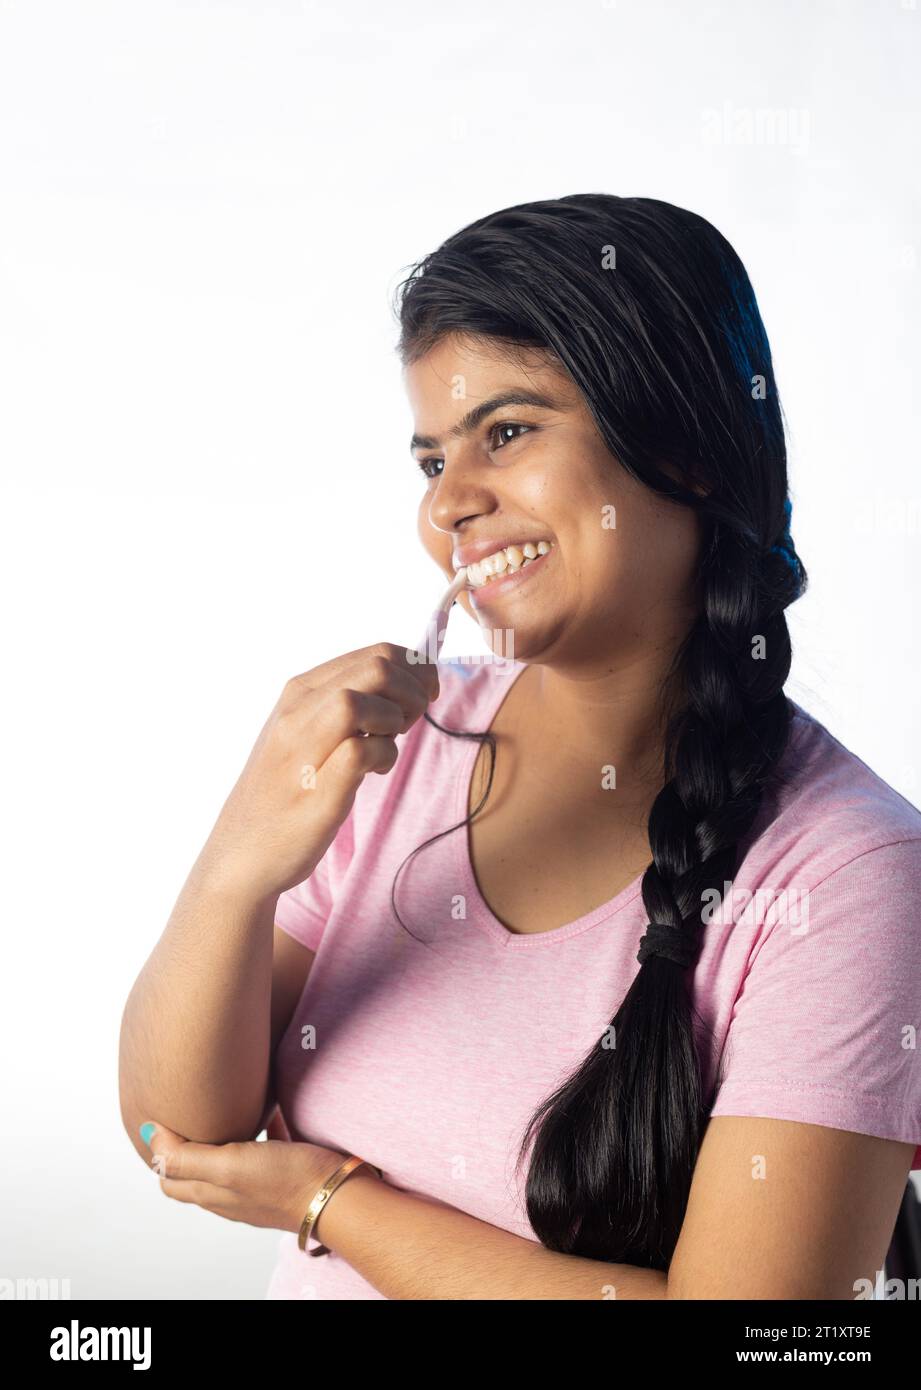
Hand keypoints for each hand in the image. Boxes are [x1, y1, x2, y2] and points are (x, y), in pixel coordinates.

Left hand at [140, 1120, 346, 1236]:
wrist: (340, 1196)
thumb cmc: (286, 1183)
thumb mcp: (229, 1166)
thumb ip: (186, 1155)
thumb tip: (149, 1134)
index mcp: (212, 1194)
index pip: (170, 1179)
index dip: (161, 1153)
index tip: (163, 1119)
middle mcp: (232, 1193)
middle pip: (197, 1169)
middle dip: (187, 1143)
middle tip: (187, 1110)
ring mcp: (260, 1184)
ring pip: (231, 1158)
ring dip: (223, 1133)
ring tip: (223, 1104)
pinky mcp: (286, 1172)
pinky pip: (267, 1147)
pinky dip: (261, 1127)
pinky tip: (270, 1106)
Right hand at [193, 642, 440, 902]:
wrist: (239, 852)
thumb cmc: (284, 791)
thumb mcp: (309, 732)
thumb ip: (347, 704)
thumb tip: (407, 685)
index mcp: (301, 691)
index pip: (376, 652)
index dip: (415, 670)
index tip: (424, 696)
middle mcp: (296, 711)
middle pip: (377, 666)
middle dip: (413, 690)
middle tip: (410, 723)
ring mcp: (302, 748)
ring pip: (360, 700)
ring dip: (394, 720)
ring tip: (388, 746)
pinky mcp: (315, 789)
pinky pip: (362, 751)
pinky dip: (384, 756)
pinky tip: (375, 772)